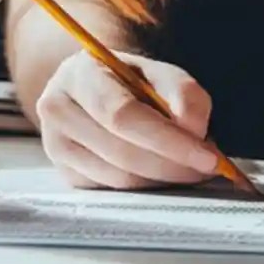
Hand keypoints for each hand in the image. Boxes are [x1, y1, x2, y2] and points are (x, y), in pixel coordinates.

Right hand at [37, 50, 220, 188]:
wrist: (91, 91)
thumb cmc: (127, 81)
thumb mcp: (157, 73)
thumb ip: (183, 93)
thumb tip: (193, 132)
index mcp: (79, 74)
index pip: (123, 115)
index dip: (169, 141)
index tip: (209, 158)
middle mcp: (56, 110)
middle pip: (122, 153)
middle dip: (173, 166)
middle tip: (208, 168)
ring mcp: (54, 145)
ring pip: (119, 179)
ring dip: (163, 179)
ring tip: (189, 167)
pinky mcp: (64, 173)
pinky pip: (113, 191)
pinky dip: (146, 186)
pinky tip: (161, 172)